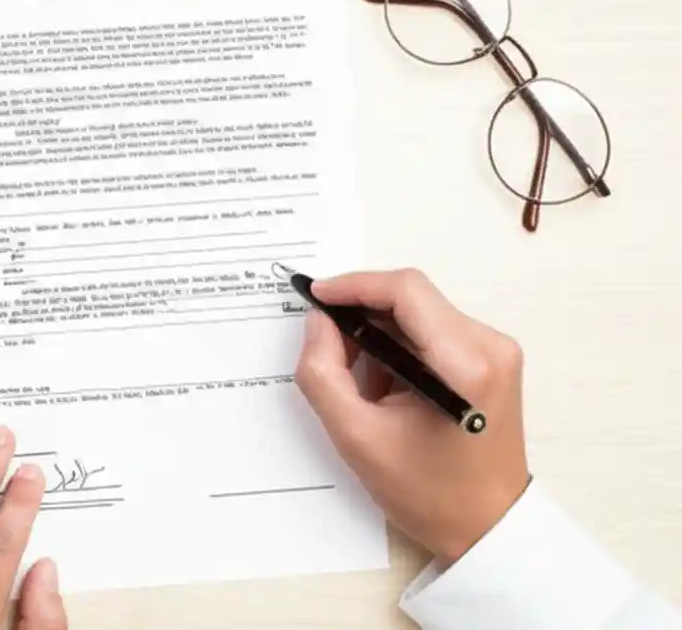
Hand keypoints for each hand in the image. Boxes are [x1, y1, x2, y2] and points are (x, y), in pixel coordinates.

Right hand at [294, 269, 529, 565]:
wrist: (488, 527)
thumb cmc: (429, 493)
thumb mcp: (356, 437)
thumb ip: (323, 372)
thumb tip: (317, 323)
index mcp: (465, 364)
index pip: (406, 291)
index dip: (354, 285)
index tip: (316, 297)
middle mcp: (490, 346)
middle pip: (413, 298)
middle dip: (362, 313)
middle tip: (326, 346)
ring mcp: (496, 352)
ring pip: (421, 314)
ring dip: (380, 334)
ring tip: (358, 381)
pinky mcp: (492, 361)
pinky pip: (434, 332)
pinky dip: (400, 348)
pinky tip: (386, 386)